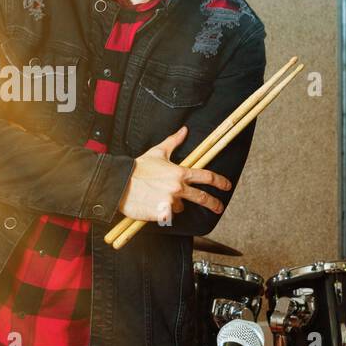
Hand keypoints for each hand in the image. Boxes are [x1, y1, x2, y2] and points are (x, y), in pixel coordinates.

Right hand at [117, 125, 232, 222]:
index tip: (227, 186)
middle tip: (219, 207)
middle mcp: (178, 187)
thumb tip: (184, 130)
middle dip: (214, 204)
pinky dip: (164, 212)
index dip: (220, 182)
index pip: (206, 177)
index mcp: (180, 173)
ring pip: (181, 207)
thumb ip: (173, 142)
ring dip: (175, 204)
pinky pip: (169, 215)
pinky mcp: (162, 213)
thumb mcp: (157, 152)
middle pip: (203, 198)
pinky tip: (154, 205)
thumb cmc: (137, 168)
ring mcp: (171, 201)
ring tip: (159, 196)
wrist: (119, 184)